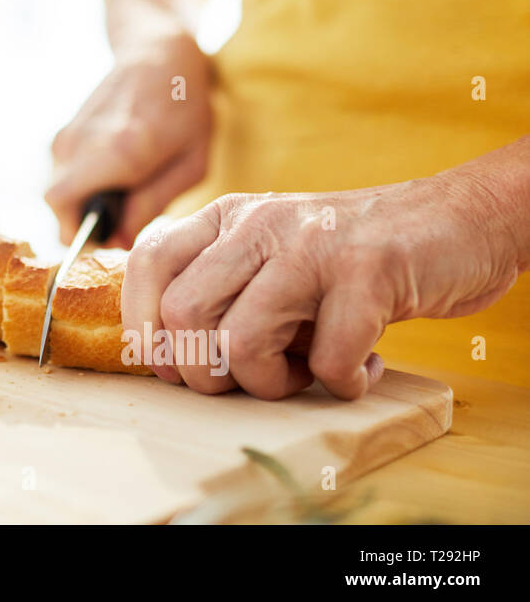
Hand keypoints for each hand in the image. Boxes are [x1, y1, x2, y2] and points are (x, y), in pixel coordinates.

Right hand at [46, 31, 211, 247]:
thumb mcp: (190, 164)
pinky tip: (114, 170)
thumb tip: (120, 241)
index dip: (82, 232)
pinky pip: (63, 174)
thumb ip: (152, 205)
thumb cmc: (185, 109)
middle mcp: (81, 143)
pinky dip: (83, 183)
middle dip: (85, 220)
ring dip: (85, 200)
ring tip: (124, 187)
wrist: (158, 55)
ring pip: (58, 189)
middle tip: (123, 216)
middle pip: (57, 204)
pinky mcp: (63, 131)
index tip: (113, 234)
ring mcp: (66, 135)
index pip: (63, 206)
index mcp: (118, 152)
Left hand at [122, 169, 523, 399]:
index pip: (145, 263)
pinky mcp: (369, 273)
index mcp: (225, 217)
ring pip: (241, 341)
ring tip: (305, 374)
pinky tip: (363, 366)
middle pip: (182, 313)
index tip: (173, 366)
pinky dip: (344, 383)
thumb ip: (218, 284)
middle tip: (248, 378)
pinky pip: (329, 360)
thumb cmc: (350, 256)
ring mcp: (312, 246)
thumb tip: (161, 352)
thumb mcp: (269, 252)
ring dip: (270, 384)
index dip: (144, 327)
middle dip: (206, 373)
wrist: (456, 221)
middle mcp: (258, 223)